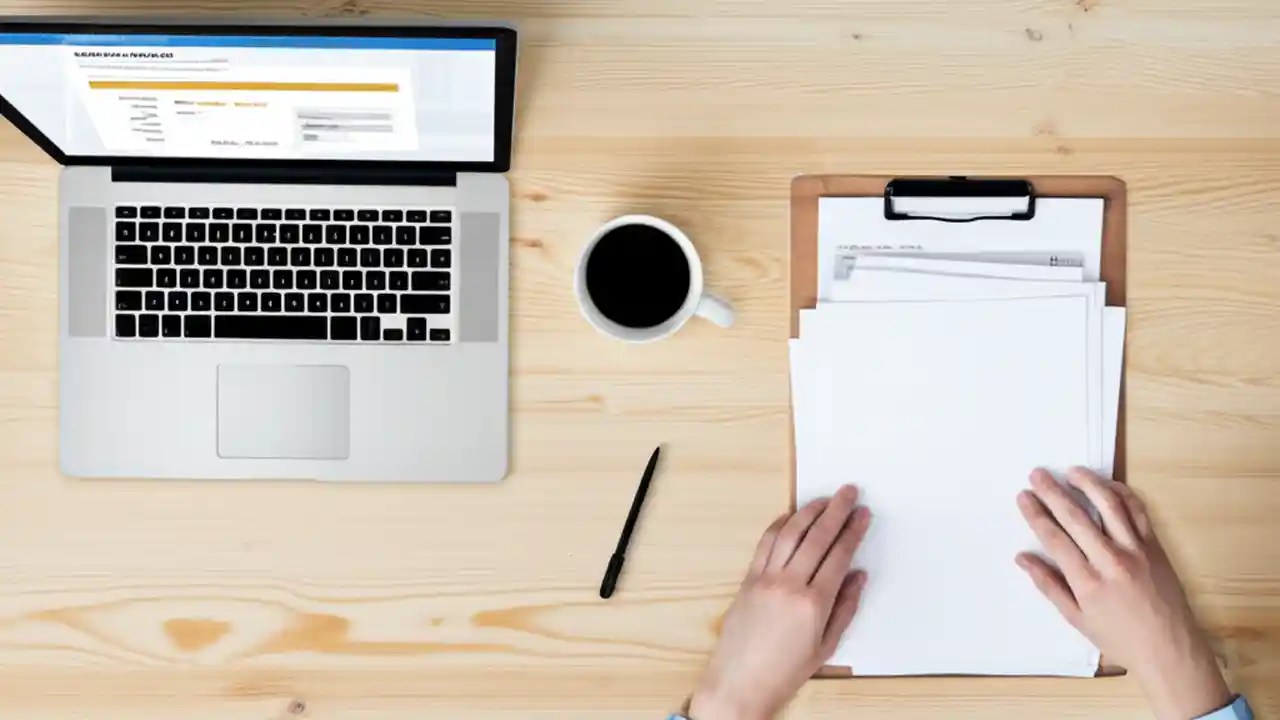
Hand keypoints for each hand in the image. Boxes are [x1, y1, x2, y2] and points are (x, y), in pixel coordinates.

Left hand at [688, 485, 870, 719]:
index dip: (853, 531)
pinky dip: (780, 526)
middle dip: (836, 511)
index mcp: (813, 603)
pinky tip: (792, 517)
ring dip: (809, 512)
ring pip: (790, 534)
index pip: (839, 555)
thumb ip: (845, 608)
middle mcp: (789, 585)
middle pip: (817, 537)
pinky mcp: (748, 580)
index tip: (863, 514)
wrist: (739, 684)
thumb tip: (858, 576)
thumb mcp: (826, 646)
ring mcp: (765, 579)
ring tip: (825, 499)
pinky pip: (766, 544)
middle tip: (849, 492)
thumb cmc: (784, 672)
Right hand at [1017, 468, 1230, 719]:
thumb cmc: (1120, 639)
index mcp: (1087, 582)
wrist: (1169, 649)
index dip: (1036, 514)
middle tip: (1037, 474)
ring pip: (1109, 505)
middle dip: (1053, 492)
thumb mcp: (1076, 618)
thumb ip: (1049, 585)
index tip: (1024, 496)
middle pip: (1075, 516)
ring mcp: (1136, 550)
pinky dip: (1122, 494)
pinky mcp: (1155, 546)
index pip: (1054, 538)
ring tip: (1071, 470)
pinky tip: (1107, 486)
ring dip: (1088, 483)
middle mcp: (1110, 561)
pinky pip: (1138, 512)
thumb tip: (1023, 558)